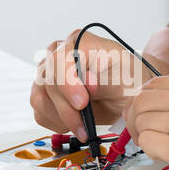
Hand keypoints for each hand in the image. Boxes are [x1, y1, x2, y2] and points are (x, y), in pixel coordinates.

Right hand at [30, 30, 151, 139]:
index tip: (82, 103)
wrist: (126, 92)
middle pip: (48, 81)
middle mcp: (61, 54)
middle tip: (85, 123)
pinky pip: (39, 111)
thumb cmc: (129, 80)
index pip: (60, 59)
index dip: (67, 83)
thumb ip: (107, 82)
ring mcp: (50, 74)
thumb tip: (89, 83)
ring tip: (82, 126)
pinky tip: (74, 123)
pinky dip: (56, 122)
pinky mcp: (46, 93)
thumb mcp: (127, 81)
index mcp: (80, 43)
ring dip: (60, 118)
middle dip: (67, 109)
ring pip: (39, 97)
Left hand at [125, 72, 168, 169]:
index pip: (156, 83)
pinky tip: (166, 156)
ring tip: (161, 147)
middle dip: (136, 118)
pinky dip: (150, 151)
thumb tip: (164, 100)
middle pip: (143, 101)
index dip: (145, 100)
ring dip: (144, 137)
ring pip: (142, 122)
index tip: (145, 113)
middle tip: (140, 131)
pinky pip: (147, 144)